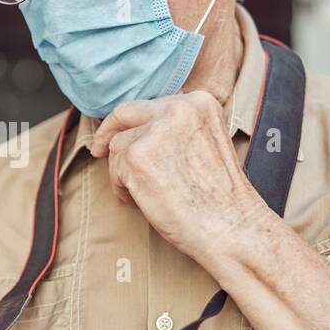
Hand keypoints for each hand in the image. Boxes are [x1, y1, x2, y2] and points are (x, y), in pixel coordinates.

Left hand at [90, 91, 271, 261]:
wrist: (231, 226)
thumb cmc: (220, 196)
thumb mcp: (206, 142)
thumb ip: (178, 129)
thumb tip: (139, 128)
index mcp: (199, 102)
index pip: (152, 104)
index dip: (132, 120)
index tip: (118, 131)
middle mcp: (178, 108)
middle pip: (126, 113)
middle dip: (108, 131)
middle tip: (98, 149)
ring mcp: (156, 131)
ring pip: (119, 145)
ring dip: (123, 171)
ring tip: (144, 193)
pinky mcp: (137, 156)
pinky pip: (115, 168)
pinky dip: (122, 187)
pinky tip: (142, 200)